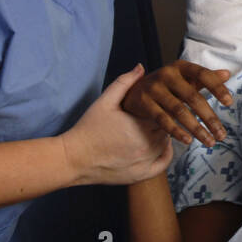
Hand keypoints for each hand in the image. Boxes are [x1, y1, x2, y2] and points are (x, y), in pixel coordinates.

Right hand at [62, 65, 173, 184]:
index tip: (159, 102)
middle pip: (168, 128)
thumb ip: (124, 83)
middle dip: (163, 120)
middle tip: (157, 114)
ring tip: (154, 126)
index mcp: (141, 125)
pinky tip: (162, 146)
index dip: (164, 106)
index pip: (166, 112)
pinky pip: (163, 164)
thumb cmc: (88, 128)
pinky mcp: (140, 175)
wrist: (74, 159)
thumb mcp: (104, 101)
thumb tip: (140, 67)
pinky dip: (166, 154)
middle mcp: (147, 145)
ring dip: (163, 135)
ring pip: (165, 144)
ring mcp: (145, 162)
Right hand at [121, 60, 232, 145]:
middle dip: (209, 118)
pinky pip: (163, 120)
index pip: (203, 75)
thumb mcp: (185, 78)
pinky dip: (177, 131)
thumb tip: (227, 74)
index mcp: (181, 66)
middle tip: (222, 135)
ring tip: (210, 142)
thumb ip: (206, 77)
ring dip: (197, 129)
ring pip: (179, 111)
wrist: (134, 91)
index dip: (217, 88)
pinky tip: (188, 141)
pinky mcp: (144, 102)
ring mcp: (154, 88)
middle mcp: (167, 75)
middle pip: (193, 97)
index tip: (229, 102)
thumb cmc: (167, 85)